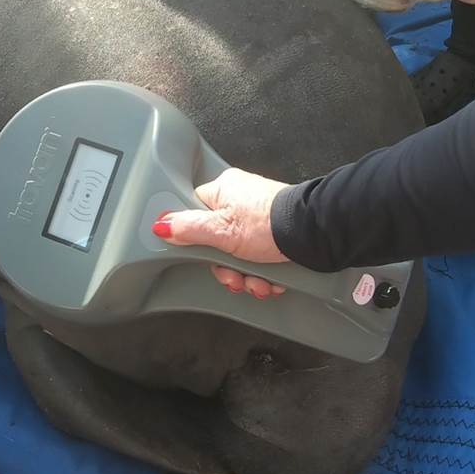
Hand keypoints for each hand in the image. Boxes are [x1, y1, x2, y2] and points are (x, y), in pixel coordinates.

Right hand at [157, 168, 290, 299]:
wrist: (313, 235)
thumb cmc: (271, 224)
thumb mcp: (220, 230)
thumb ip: (187, 227)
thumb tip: (161, 224)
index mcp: (223, 190)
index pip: (193, 214)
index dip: (197, 242)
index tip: (206, 257)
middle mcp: (241, 201)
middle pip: (217, 242)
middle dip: (228, 268)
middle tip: (235, 277)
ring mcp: (259, 219)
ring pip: (239, 255)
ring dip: (248, 276)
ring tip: (258, 283)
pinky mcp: (276, 234)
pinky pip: (260, 258)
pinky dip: (265, 274)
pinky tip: (270, 281)